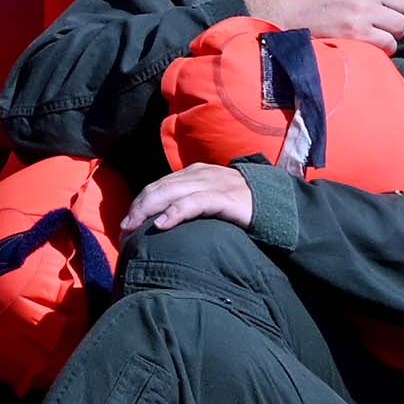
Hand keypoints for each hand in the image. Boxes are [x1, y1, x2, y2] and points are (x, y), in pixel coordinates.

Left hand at [120, 163, 254, 237]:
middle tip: (123, 230)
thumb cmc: (241, 206)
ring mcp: (212, 184)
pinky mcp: (224, 198)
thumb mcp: (210, 200)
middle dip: (137, 209)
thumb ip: (188, 203)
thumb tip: (160, 222)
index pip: (157, 186)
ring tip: (133, 228)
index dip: (138, 204)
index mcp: (193, 173)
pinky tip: (161, 225)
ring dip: (146, 211)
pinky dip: (174, 213)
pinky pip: (193, 203)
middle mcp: (199, 175)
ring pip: (169, 193)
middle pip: (158, 189)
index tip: (125, 225)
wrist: (279, 204)